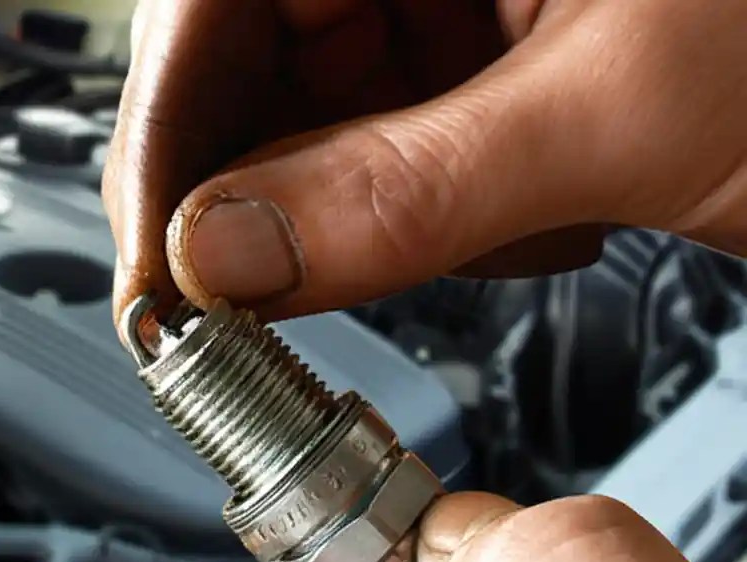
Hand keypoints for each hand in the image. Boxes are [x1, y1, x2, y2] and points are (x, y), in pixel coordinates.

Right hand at [104, 0, 746, 326]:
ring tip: (513, 218)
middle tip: (259, 309)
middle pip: (250, 69)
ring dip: (372, 215)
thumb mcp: (625, 109)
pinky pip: (388, 160)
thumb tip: (224, 258)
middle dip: (265, 198)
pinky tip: (542, 207)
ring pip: (315, 131)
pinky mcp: (480, 68)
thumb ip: (407, 188)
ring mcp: (446, 0)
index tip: (156, 276)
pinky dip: (437, 221)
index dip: (163, 139)